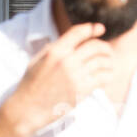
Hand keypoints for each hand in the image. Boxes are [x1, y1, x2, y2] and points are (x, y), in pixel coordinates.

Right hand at [2, 22, 112, 136]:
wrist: (27, 108)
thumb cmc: (31, 84)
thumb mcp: (38, 59)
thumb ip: (55, 48)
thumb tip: (74, 39)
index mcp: (55, 50)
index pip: (79, 32)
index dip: (92, 28)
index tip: (99, 29)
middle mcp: (66, 61)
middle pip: (95, 46)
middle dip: (105, 47)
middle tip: (107, 51)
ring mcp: (75, 76)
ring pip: (102, 62)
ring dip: (109, 61)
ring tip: (110, 63)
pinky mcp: (81, 91)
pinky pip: (102, 78)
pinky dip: (108, 75)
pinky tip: (107, 76)